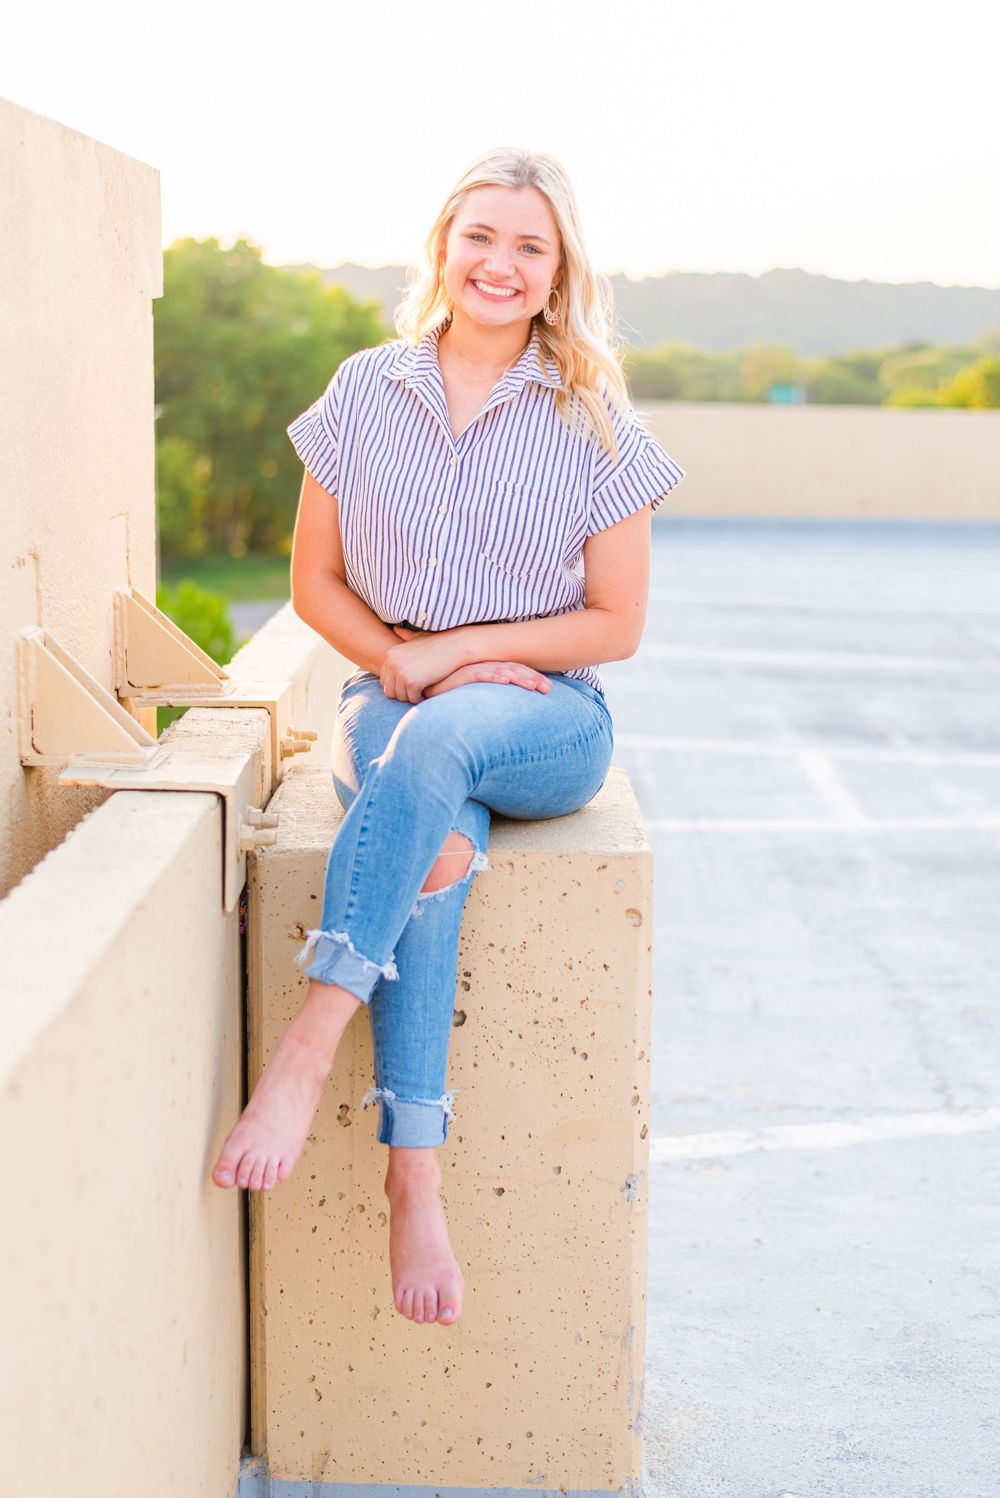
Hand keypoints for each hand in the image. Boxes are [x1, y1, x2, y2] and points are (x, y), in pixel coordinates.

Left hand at [380, 626, 468, 702]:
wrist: (454, 647)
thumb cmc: (438, 643)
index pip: (384, 680)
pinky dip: (420, 699)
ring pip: (400, 697)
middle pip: (390, 691)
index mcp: (390, 655)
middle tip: (417, 690)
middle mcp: (392, 663)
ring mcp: (401, 672)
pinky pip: (412, 698)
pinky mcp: (412, 682)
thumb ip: (405, 635)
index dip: (398, 685)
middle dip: (403, 693)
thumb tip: (396, 628)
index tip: (412, 683)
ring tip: (422, 691)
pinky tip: (428, 693)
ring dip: (412, 697)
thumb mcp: (418, 637)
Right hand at [423, 661, 552, 697]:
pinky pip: (478, 674)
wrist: (420, 686)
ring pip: (500, 671)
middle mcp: (480, 666)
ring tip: (534, 686)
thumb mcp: (473, 695)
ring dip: (518, 678)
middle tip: (549, 689)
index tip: (549, 687)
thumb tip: (507, 703)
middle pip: (512, 669)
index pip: (514, 670)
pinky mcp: (457, 676)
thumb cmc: (447, 693)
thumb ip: (489, 697)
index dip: (532, 677)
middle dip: (532, 678)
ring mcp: (469, 669)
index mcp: (487, 668)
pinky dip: (492, 676)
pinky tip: (505, 680)